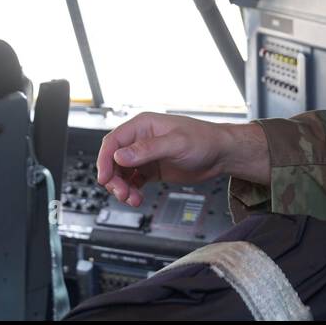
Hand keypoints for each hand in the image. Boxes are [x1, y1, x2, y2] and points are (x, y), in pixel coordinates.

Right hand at [95, 112, 235, 206]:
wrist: (221, 154)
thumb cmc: (204, 140)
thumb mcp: (176, 143)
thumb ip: (147, 149)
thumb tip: (120, 155)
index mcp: (143, 125)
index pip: (113, 141)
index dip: (104, 160)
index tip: (104, 178)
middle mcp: (141, 140)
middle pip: (113, 160)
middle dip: (114, 178)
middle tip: (122, 194)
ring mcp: (145, 155)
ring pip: (121, 173)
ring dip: (122, 187)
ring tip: (132, 199)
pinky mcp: (151, 170)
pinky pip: (133, 181)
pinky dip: (132, 191)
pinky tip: (137, 198)